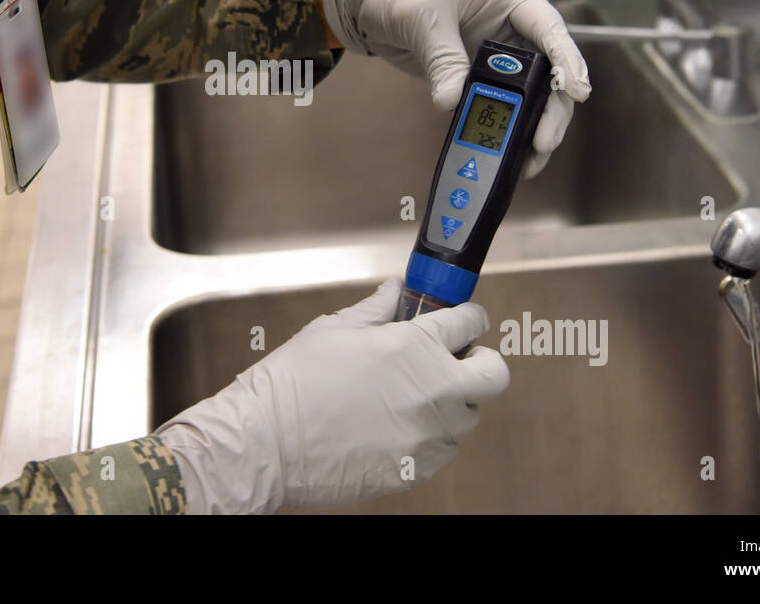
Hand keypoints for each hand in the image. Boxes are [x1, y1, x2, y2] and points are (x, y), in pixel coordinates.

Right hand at [155, 280, 508, 513]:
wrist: (265, 444)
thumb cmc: (293, 384)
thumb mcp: (334, 330)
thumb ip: (376, 310)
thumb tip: (396, 291)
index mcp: (415, 347)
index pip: (470, 321)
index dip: (465, 317)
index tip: (459, 319)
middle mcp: (433, 391)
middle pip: (494, 374)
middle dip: (480, 361)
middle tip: (456, 359)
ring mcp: (428, 436)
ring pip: (468, 417)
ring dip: (450, 403)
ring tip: (412, 397)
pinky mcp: (416, 470)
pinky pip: (441, 450)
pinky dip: (429, 437)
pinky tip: (395, 427)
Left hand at [318, 0, 590, 176]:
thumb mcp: (421, 18)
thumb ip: (442, 59)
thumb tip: (454, 101)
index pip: (548, 27)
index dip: (567, 59)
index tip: (578, 90)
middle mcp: (511, 25)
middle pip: (548, 71)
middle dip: (551, 108)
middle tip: (542, 141)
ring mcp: (499, 53)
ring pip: (532, 94)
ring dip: (532, 127)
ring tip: (529, 160)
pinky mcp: (480, 76)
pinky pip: (502, 105)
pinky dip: (505, 130)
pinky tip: (509, 155)